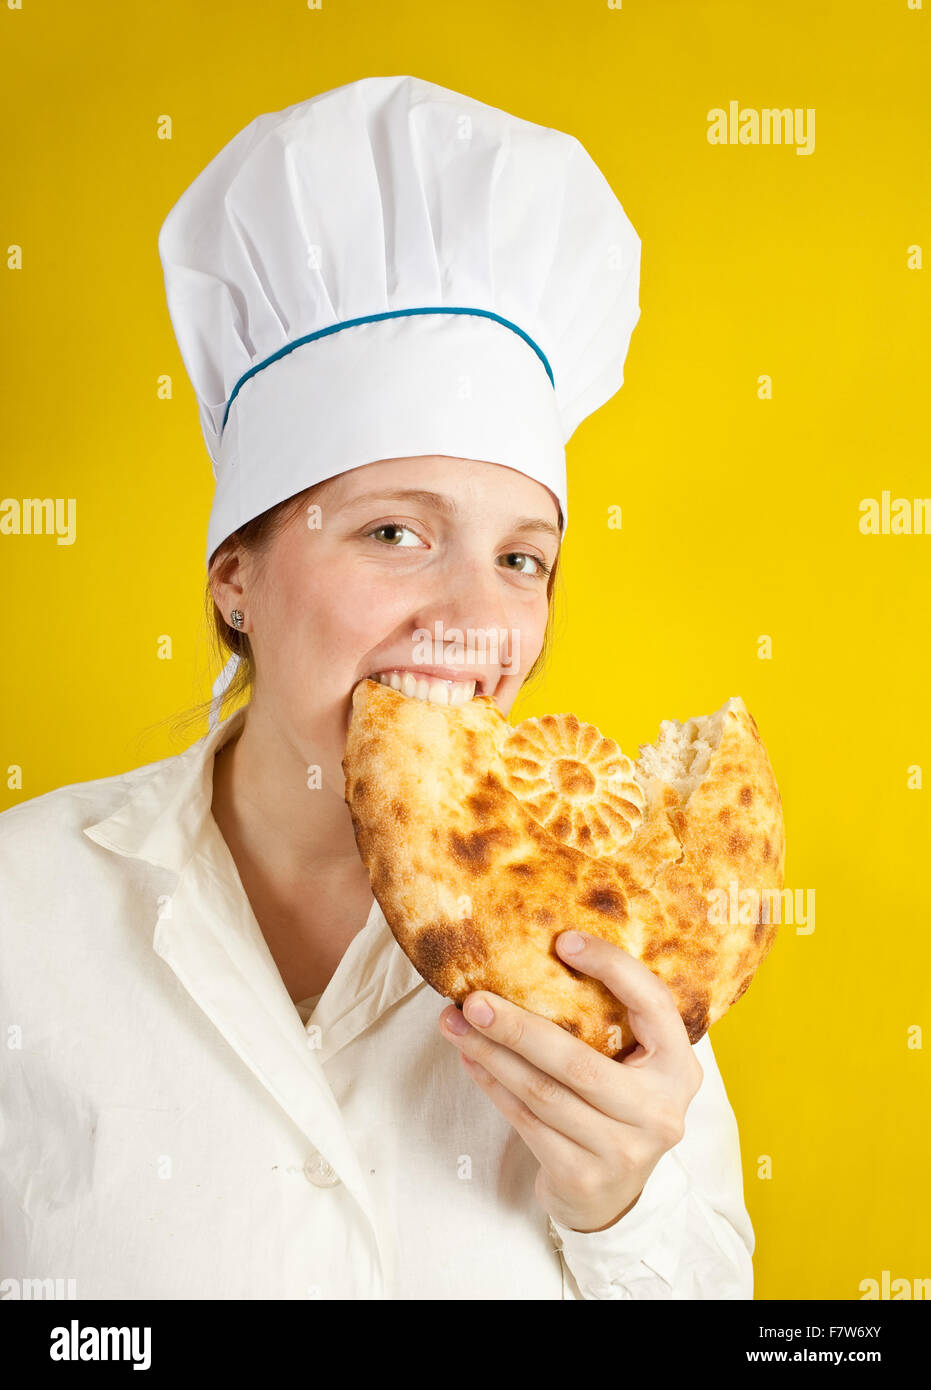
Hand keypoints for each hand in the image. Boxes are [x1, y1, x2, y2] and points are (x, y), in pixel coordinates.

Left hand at [438, 930, 703, 1232]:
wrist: (612, 1198)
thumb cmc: (615, 1108)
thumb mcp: (633, 1067)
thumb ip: (611, 1022)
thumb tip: (541, 955)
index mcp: (678, 1067)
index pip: (653, 1002)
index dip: (612, 967)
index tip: (563, 940)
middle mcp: (659, 1110)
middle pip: (578, 1061)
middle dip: (518, 1026)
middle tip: (473, 999)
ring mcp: (623, 1148)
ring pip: (542, 1092)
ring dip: (491, 1054)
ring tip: (455, 1024)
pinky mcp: (583, 1175)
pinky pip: (526, 1121)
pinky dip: (493, 1086)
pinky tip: (470, 1059)